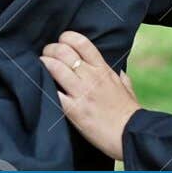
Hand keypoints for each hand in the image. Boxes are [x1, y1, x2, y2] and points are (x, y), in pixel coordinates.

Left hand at [40, 31, 139, 160]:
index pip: (81, 43)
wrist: (131, 135)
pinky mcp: (73, 110)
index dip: (67, 38)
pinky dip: (44, 86)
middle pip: (64, 51)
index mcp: (103, 70)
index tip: (62, 42)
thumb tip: (118, 73)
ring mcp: (81, 93)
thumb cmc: (130, 113)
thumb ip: (120, 78)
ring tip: (40, 65)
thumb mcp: (127, 89)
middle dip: (51, 49)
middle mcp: (91, 77)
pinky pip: (53, 92)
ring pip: (55, 67)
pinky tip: (41, 85)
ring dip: (44, 63)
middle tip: (47, 54)